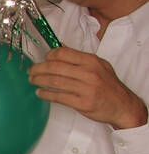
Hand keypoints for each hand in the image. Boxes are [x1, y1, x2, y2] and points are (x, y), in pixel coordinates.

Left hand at [29, 46, 148, 129]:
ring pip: (55, 82)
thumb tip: (60, 48)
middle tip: (30, 71)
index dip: (49, 56)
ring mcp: (85, 89)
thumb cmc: (108, 85)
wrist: (123, 105)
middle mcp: (88, 73)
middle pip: (55, 67)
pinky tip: (40, 92)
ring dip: (39, 80)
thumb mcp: (99, 66)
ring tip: (32, 80)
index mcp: (91, 61)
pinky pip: (58, 97)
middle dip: (38, 69)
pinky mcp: (82, 103)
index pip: (63, 53)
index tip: (43, 60)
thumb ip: (80, 58)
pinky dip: (46, 94)